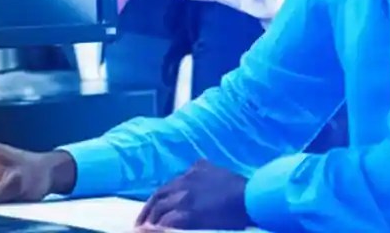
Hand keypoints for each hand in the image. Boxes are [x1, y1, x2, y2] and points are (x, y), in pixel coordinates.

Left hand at [135, 160, 251, 230]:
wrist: (250, 197)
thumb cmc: (238, 186)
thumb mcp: (216, 169)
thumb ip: (202, 168)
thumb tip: (198, 164)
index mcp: (188, 174)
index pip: (165, 188)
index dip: (155, 201)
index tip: (150, 210)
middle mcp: (182, 184)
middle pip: (157, 198)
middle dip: (147, 212)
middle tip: (139, 224)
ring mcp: (185, 199)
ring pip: (160, 211)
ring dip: (150, 222)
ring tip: (143, 231)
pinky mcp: (189, 214)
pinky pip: (168, 222)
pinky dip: (160, 228)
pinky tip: (156, 232)